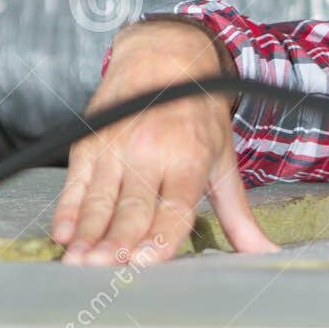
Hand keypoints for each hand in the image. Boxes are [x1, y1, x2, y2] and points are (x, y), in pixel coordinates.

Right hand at [51, 19, 277, 264]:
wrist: (163, 57)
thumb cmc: (197, 116)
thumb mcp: (223, 161)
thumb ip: (238, 215)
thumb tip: (265, 253)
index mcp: (189, 159)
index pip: (174, 207)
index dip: (160, 236)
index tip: (145, 262)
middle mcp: (151, 153)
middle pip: (132, 208)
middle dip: (117, 241)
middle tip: (103, 270)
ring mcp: (115, 148)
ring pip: (100, 200)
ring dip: (88, 233)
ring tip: (78, 263)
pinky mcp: (89, 144)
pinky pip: (75, 184)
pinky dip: (67, 210)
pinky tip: (62, 234)